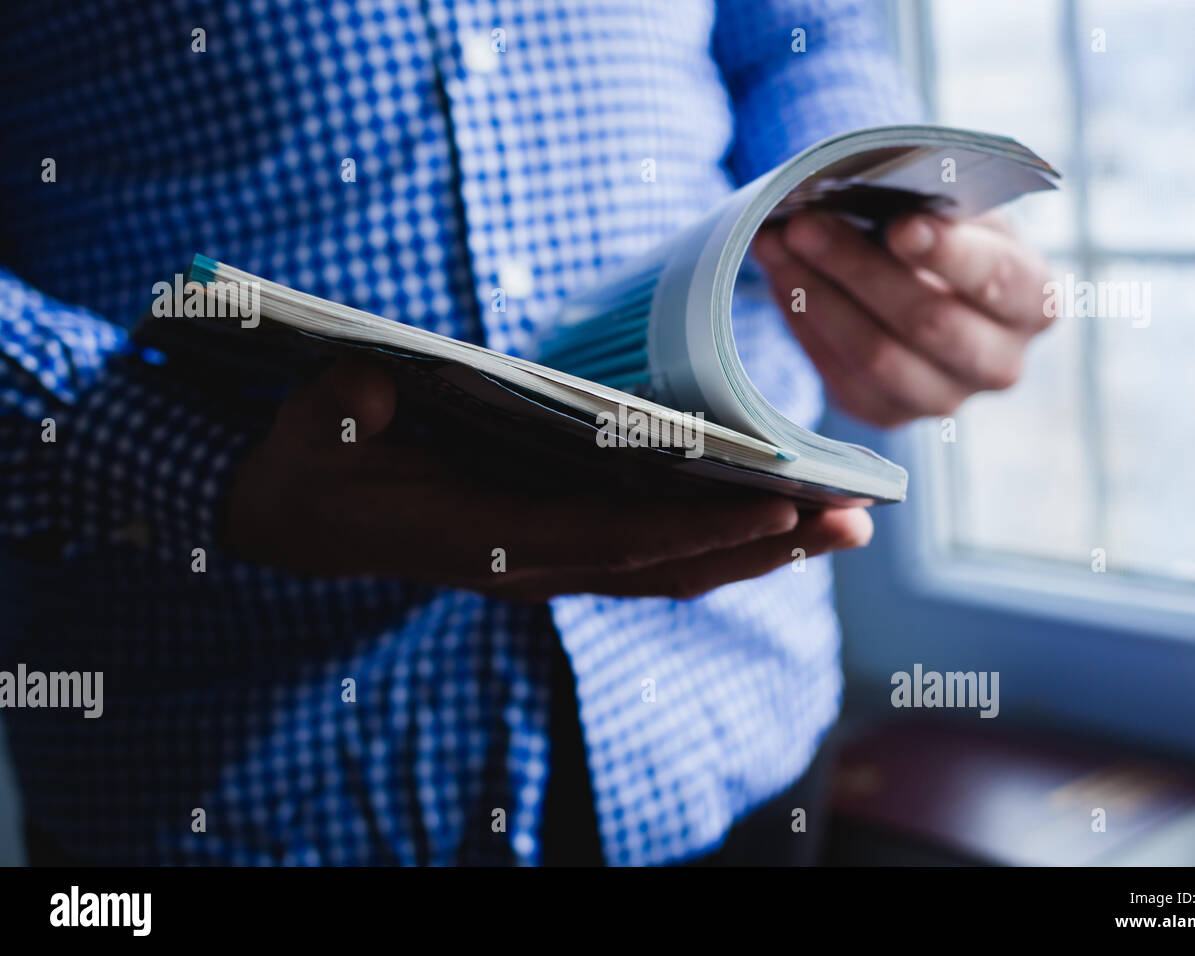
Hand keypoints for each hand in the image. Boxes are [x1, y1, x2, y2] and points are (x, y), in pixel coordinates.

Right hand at [223, 360, 872, 600]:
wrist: (302, 515)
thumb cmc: (315, 467)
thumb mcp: (313, 433)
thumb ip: (341, 415)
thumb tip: (374, 390)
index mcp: (487, 539)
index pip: (610, 541)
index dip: (696, 528)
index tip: (781, 504)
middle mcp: (534, 564)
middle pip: (668, 568)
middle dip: (763, 547)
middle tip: (854, 521)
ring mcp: (551, 562)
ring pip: (672, 570)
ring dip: (757, 550)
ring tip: (839, 524)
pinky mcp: (558, 546)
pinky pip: (653, 558)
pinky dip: (717, 543)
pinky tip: (771, 520)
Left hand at [752, 211, 1052, 427]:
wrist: (927, 287)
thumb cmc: (949, 236)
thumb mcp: (959, 210)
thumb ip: (932, 202)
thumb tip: (866, 189)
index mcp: (1033, 301)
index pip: (997, 280)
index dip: (949, 254)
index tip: (900, 225)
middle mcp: (1000, 363)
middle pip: (927, 321)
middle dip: (858, 267)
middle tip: (805, 223)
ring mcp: (944, 398)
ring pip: (875, 354)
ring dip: (817, 294)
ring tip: (778, 243)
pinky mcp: (890, 414)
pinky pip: (840, 373)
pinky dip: (804, 321)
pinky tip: (782, 278)